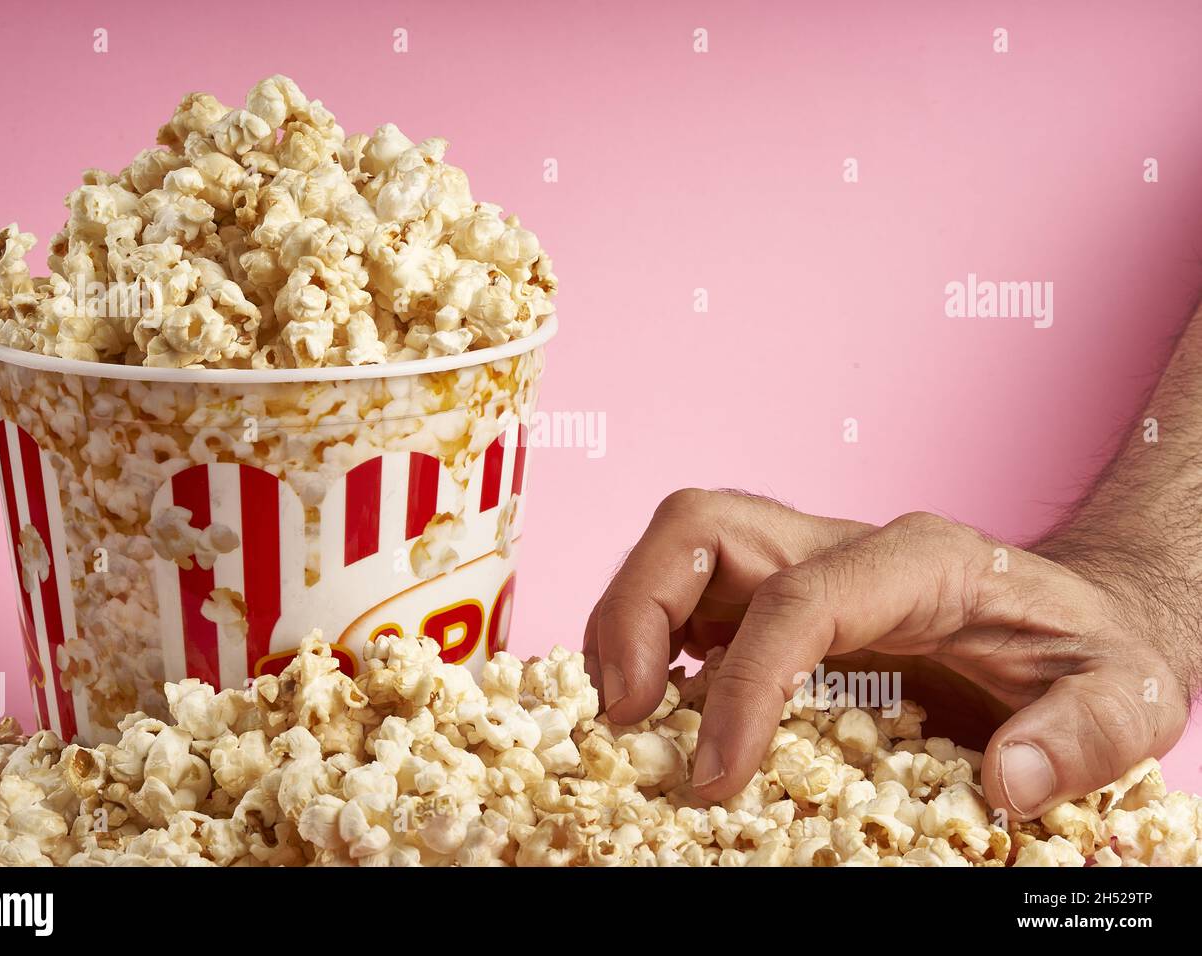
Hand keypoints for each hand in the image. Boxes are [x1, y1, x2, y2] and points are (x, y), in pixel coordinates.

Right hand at [582, 489, 1191, 818]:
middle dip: (638, 612)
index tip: (716, 776)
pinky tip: (662, 711)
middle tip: (622, 716)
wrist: (1083, 620)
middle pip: (703, 527)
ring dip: (627, 623)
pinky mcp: (781, 597)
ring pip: (680, 549)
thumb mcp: (1128, 698)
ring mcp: (805, 564)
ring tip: (623, 717)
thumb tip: (1005, 780)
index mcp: (920, 560)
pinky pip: (692, 597)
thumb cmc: (1093, 652)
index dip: (743, 683)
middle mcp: (846, 546)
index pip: (798, 597)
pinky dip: (653, 644)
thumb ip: (1086, 733)